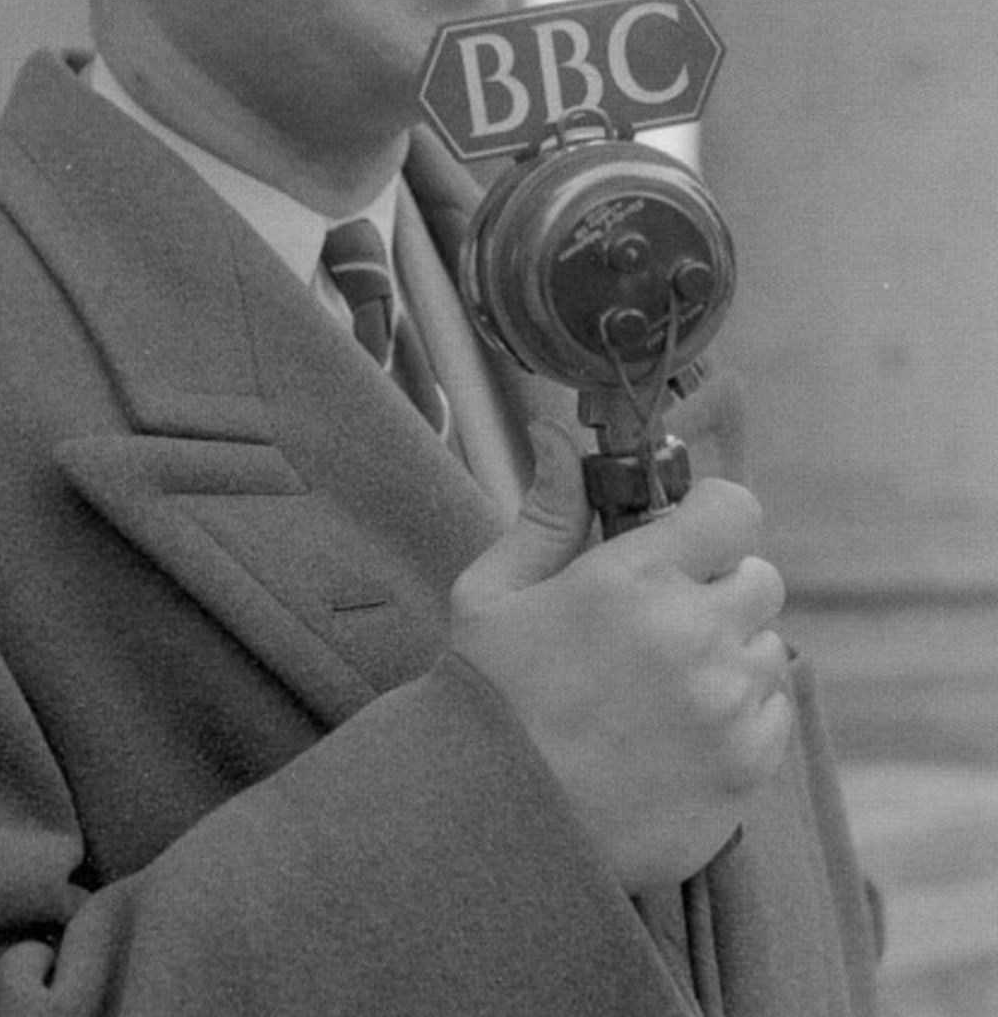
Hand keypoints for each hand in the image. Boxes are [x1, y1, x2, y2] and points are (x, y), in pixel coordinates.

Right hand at [449, 422, 791, 892]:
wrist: (493, 827)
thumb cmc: (488, 699)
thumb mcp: (495, 593)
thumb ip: (546, 511)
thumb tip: (558, 435)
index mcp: (632, 579)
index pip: (732, 509)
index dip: (711, 515)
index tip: (685, 533)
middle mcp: (692, 635)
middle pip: (760, 578)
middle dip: (719, 587)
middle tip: (663, 618)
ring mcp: (725, 706)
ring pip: (768, 648)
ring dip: (730, 654)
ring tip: (663, 685)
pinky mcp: (744, 769)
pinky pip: (774, 714)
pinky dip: (741, 715)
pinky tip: (679, 730)